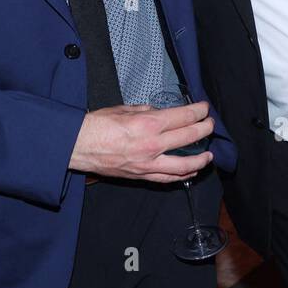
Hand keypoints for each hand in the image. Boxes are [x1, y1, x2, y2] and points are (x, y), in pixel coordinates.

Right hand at [69, 102, 214, 182]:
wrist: (78, 146)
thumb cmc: (98, 125)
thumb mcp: (125, 109)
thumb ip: (147, 111)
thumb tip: (161, 113)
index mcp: (148, 124)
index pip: (184, 117)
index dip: (198, 111)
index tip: (204, 108)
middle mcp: (152, 145)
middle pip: (189, 138)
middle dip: (204, 129)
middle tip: (210, 124)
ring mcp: (148, 164)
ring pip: (184, 165)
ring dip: (200, 159)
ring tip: (209, 155)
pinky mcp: (141, 176)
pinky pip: (167, 178)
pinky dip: (182, 175)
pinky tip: (191, 172)